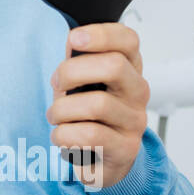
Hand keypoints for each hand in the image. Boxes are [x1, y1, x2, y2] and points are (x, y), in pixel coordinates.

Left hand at [47, 23, 149, 188]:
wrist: (101, 160)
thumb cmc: (88, 115)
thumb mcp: (82, 83)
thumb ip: (79, 61)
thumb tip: (74, 40)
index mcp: (129, 68)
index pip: (128, 40)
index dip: (102, 34)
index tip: (74, 39)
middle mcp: (137, 92)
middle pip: (114, 66)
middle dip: (72, 71)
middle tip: (57, 84)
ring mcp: (135, 121)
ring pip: (97, 104)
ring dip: (62, 110)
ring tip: (56, 116)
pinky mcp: (125, 148)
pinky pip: (90, 135)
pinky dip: (64, 134)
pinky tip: (62, 136)